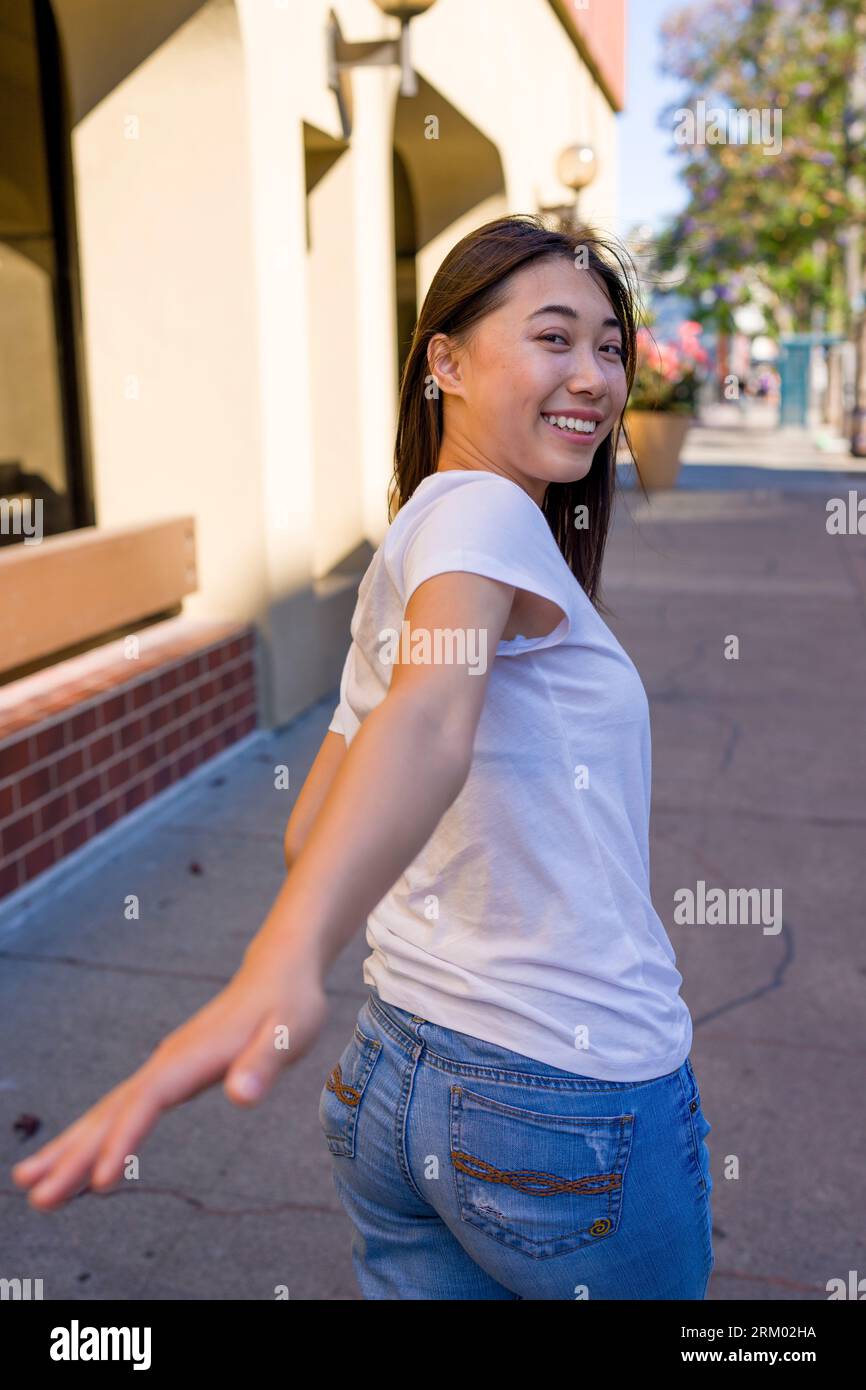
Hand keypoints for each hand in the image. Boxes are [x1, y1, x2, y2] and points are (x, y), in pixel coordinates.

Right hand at [10, 943, 328, 1210]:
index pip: (148, 1102)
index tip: (99, 1181)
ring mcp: (162, 1069)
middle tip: (36, 1198)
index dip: (123, 1140)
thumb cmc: (289, 1006)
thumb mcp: (290, 1032)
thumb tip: (243, 1097)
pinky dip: (94, 1136)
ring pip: (108, 1111)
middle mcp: (166, 1062)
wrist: (277, 973)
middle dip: (74, 1154)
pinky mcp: (166, 1077)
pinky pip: (121, 1111)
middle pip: (112, 1110)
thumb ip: (265, 1064)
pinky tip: (75, 1163)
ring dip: (70, 1146)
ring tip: (28, 1183)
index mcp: (191, 1056)